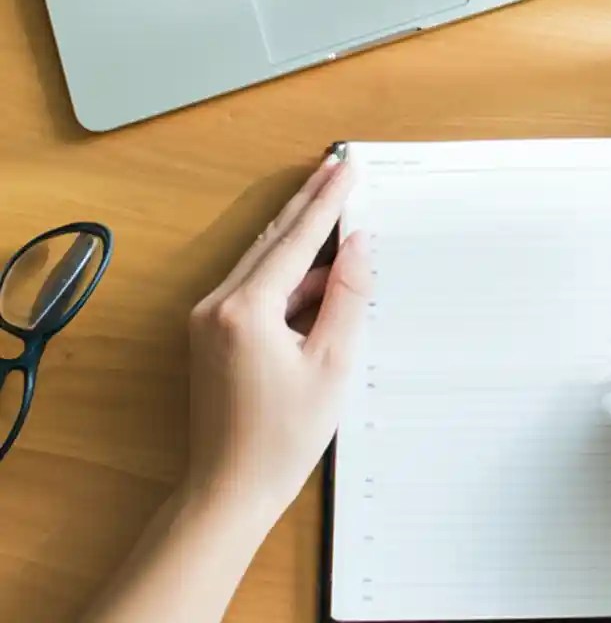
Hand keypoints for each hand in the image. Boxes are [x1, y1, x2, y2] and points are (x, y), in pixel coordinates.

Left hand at [187, 156, 369, 513]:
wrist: (230, 487)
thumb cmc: (282, 438)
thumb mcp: (332, 364)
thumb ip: (346, 297)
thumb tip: (358, 245)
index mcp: (246, 309)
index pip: (296, 239)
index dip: (327, 201)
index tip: (347, 169)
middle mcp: (218, 305)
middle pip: (272, 239)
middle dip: (308, 203)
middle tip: (337, 167)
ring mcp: (209, 319)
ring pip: (262, 261)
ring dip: (298, 236)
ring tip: (332, 205)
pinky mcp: (212, 334)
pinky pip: (254, 288)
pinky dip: (286, 273)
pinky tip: (315, 271)